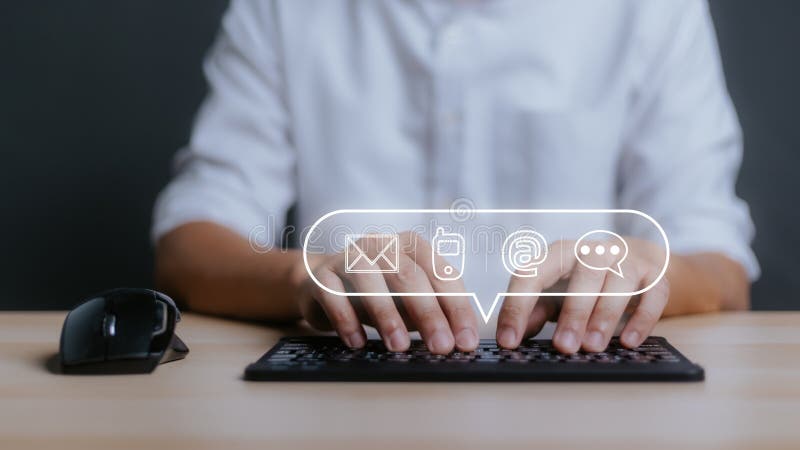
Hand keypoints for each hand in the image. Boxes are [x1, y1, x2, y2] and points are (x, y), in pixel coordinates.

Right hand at [295, 231, 479, 353]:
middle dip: (428, 314)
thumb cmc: (378, 294)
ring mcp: (349, 255)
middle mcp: (382, 244)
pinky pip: (333, 293)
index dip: (457, 308)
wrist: (321, 285)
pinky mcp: (321, 274)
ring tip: (399, 346)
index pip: (441, 274)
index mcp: (412, 245)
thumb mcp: (409, 301)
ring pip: (369, 279)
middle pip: (409, 275)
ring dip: (386, 315)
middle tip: (441, 347)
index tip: (466, 341)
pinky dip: (346, 318)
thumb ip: (432, 313)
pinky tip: (357, 342)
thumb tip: (457, 341)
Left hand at [496, 238, 668, 352]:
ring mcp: (625, 259)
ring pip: (618, 281)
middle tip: (563, 347)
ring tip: (593, 345)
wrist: (635, 261)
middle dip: (573, 313)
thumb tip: (513, 335)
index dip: (517, 307)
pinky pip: (652, 293)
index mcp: (557, 253)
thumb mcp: (553, 294)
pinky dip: (642, 318)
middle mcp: (591, 251)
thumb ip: (533, 311)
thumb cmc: (583, 282)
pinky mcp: (654, 274)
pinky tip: (629, 341)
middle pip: (583, 275)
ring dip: (605, 315)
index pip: (531, 274)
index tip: (508, 341)